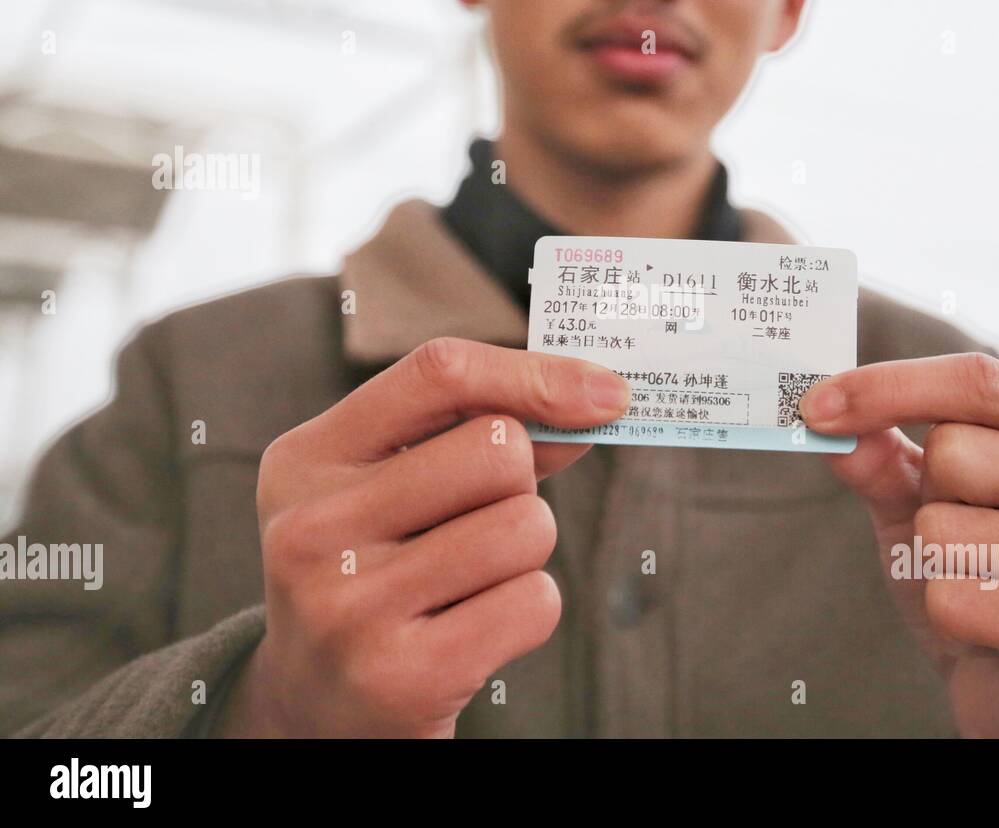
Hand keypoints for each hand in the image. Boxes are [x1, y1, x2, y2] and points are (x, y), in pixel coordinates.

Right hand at [213, 337, 630, 736]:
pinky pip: (535, 601)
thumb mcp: (393, 493)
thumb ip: (480, 438)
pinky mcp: (403, 676)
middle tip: (477, 527)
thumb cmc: (376, 574)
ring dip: (527, 553)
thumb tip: (593, 402)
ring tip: (470, 583)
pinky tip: (475, 629)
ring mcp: (351, 606)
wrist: (315, 709)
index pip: (439, 374)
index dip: (535, 374)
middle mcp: (314, 528)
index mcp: (306, 461)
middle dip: (520, 485)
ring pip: (526, 526)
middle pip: (498, 449)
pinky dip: (529, 610)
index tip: (606, 393)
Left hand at [799, 352, 998, 737]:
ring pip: (947, 531)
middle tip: (962, 543)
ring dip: (936, 567)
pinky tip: (991, 634)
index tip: (815, 407)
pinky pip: (957, 600)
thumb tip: (824, 416)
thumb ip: (878, 457)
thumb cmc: (977, 580)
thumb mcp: (918, 506)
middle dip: (927, 502)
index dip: (890, 387)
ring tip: (982, 589)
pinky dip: (947, 619)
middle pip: (956, 452)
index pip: (980, 381)